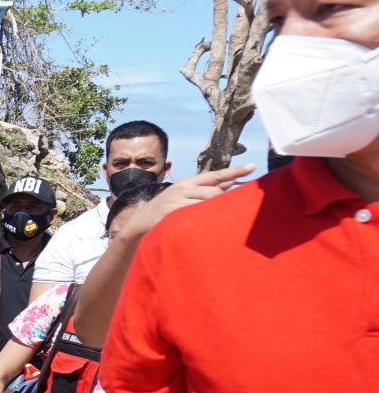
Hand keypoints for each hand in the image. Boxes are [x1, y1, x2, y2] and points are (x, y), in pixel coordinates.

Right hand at [115, 163, 254, 238]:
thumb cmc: (168, 208)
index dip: (234, 171)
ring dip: (215, 213)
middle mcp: (182, 189)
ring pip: (205, 205)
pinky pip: (192, 217)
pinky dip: (202, 221)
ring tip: (222, 220)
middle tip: (237, 209)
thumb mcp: (185, 195)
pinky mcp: (169, 215)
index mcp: (188, 182)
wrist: (139, 222)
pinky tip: (206, 226)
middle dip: (225, 201)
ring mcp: (175, 202)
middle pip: (213, 192)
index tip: (253, 166)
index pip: (215, 175)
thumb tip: (232, 182)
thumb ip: (207, 190)